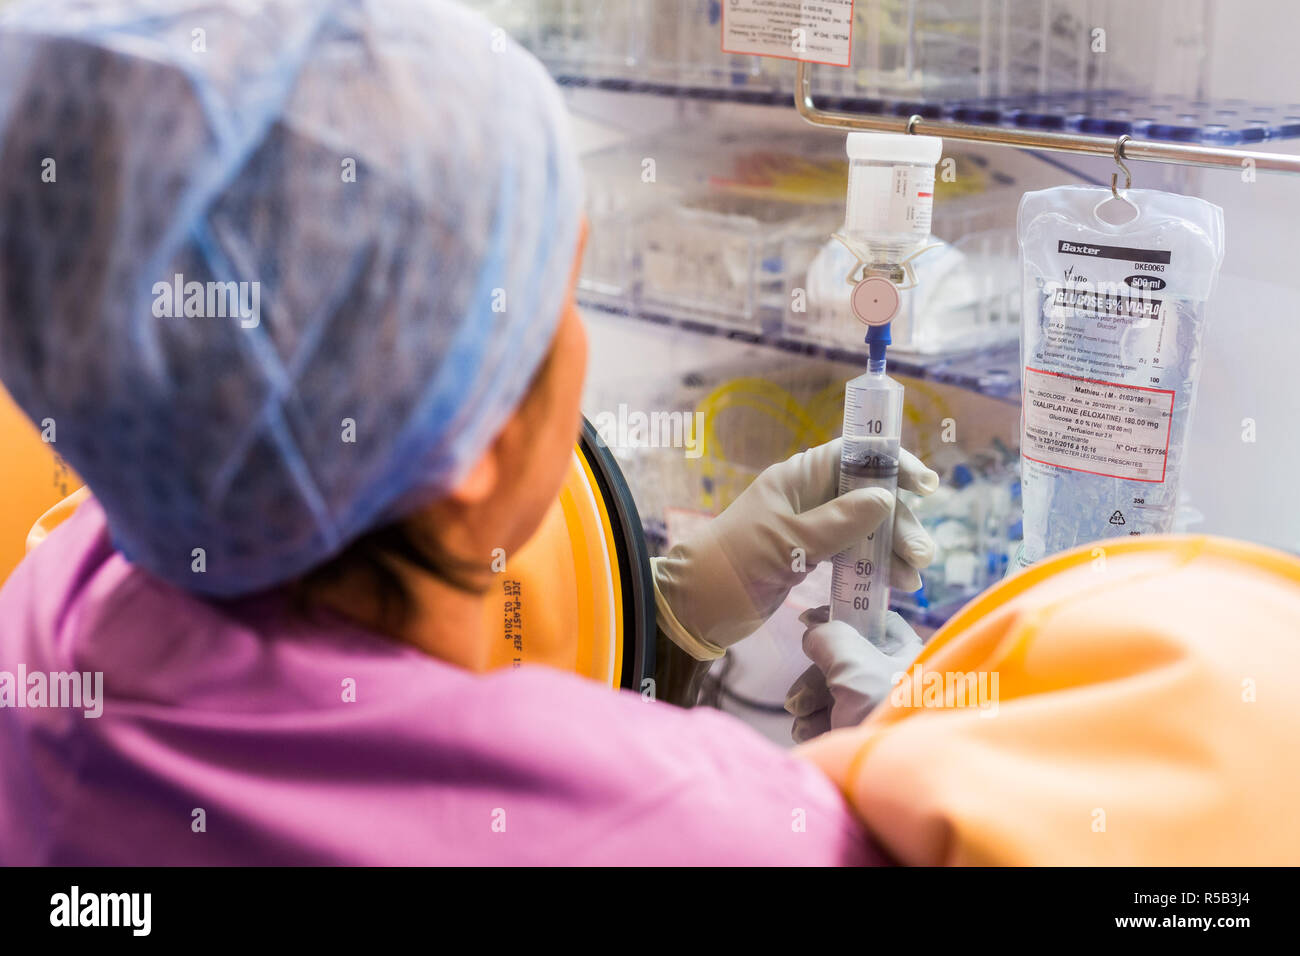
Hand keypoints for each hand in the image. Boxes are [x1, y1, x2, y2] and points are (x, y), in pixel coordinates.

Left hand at [652, 438, 937, 659]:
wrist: (694, 609)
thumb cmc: (733, 566)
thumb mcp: (788, 543)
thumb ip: (839, 522)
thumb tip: (885, 497)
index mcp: (797, 478)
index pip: (855, 455)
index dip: (893, 465)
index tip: (925, 486)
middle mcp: (807, 496)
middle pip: (869, 495)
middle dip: (899, 522)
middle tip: (921, 557)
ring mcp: (810, 527)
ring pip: (865, 527)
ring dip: (892, 549)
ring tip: (911, 579)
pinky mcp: (810, 557)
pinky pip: (852, 553)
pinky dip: (873, 567)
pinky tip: (894, 586)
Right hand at [785, 606, 923, 742]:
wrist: (900, 778)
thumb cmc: (887, 714)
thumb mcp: (855, 665)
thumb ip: (830, 638)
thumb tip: (814, 630)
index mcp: (909, 653)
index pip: (876, 621)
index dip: (842, 617)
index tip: (811, 622)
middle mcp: (898, 679)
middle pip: (846, 660)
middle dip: (816, 676)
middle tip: (800, 695)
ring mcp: (882, 709)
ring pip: (836, 691)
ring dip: (812, 701)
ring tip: (801, 716)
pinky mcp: (867, 735)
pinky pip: (837, 719)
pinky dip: (818, 723)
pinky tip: (808, 732)